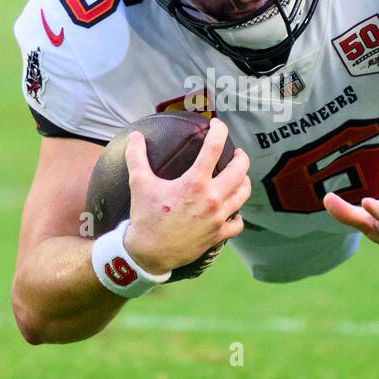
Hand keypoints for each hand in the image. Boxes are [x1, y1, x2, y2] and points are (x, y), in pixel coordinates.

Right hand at [123, 119, 249, 274]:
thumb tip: (135, 136)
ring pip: (243, 194)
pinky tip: (233, 210)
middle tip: (236, 153)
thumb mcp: (139, 184)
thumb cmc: (145, 217)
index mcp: (195, 182)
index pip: (214, 148)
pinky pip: (238, 223)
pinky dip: (238, 215)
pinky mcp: (218, 234)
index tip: (218, 125)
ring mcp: (218, 218)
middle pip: (240, 170)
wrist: (148, 253)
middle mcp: (212, 198)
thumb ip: (137, 157)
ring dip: (243, 181)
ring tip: (239, 177)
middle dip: (241, 157)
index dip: (219, 131)